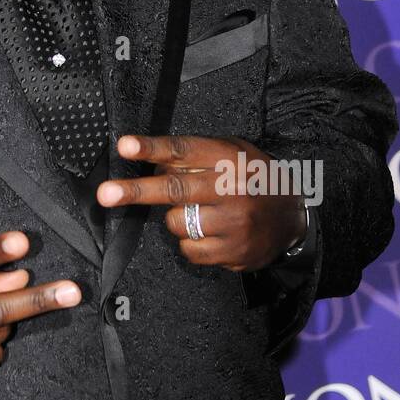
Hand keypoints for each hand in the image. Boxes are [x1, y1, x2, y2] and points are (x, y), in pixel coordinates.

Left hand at [97, 134, 308, 272]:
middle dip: (136, 191)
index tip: (125, 146)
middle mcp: (232, 190)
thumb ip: (197, 156)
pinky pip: (189, 249)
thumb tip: (154, 164)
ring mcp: (234, 224)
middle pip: (175, 190)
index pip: (183, 150)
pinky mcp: (233, 252)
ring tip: (198, 211)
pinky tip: (209, 233)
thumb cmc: (253, 179)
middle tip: (106, 194)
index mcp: (229, 159)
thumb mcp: (233, 154)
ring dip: (175, 218)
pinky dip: (190, 242)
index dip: (152, 148)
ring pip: (177, 222)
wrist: (293, 217)